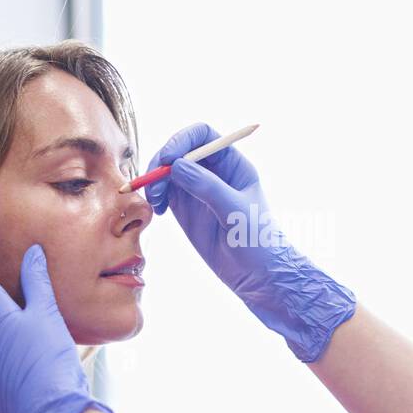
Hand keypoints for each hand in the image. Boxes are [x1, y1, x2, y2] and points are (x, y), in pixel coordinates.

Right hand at [145, 123, 355, 361]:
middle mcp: (214, 172)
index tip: (168, 158)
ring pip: (168, 171)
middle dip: (162, 161)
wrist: (258, 276)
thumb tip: (177, 166)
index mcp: (233, 164)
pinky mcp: (187, 210)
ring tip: (156, 201)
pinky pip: (165, 192)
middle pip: (180, 150)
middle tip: (153, 182)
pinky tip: (160, 210)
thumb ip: (208, 187)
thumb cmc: (257, 241)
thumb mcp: (235, 212)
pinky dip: (156, 196)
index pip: (203, 135)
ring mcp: (198, 190)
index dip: (182, 140)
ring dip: (156, 180)